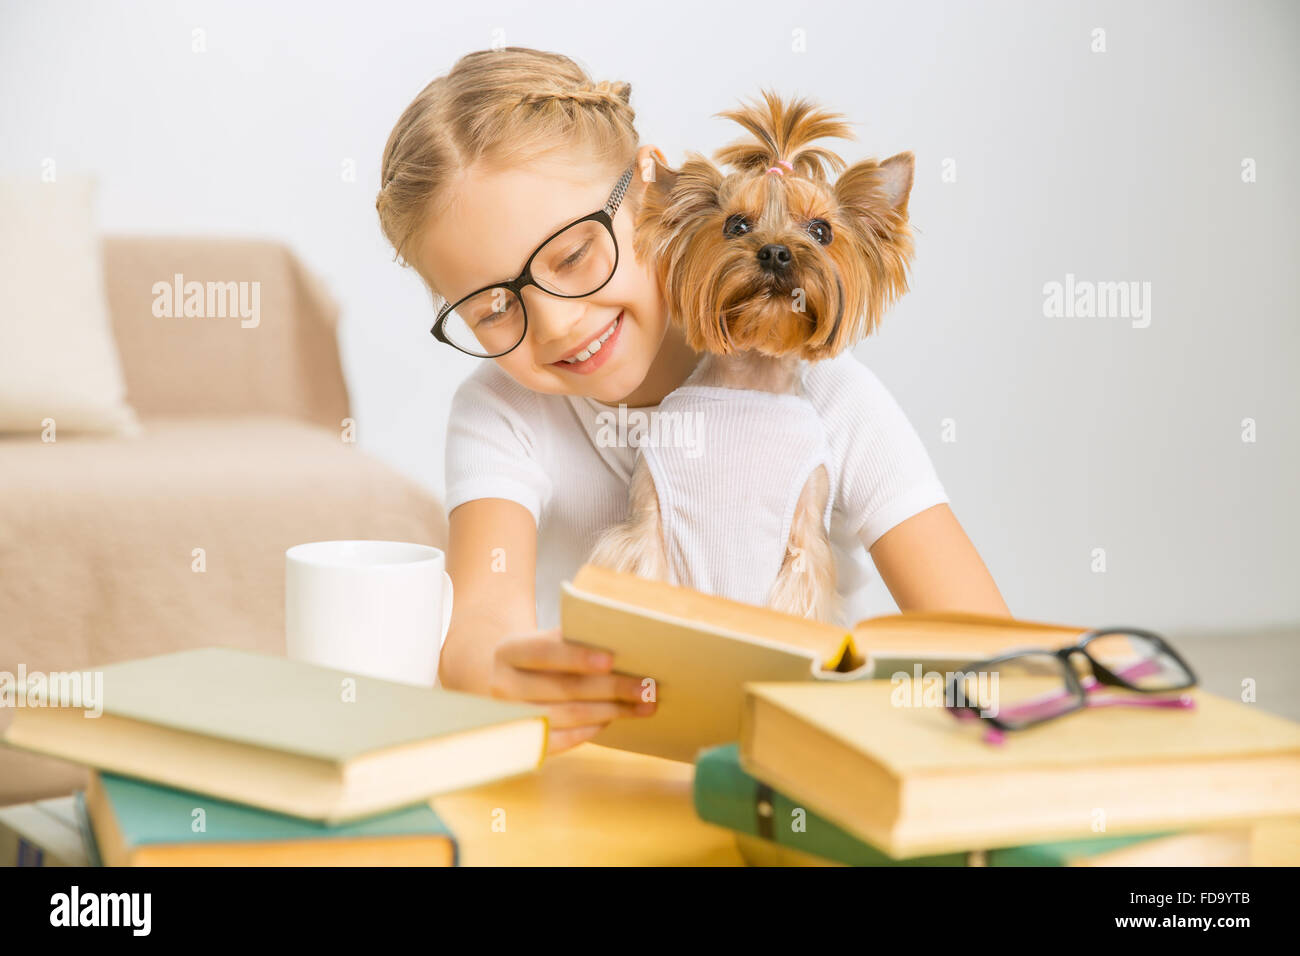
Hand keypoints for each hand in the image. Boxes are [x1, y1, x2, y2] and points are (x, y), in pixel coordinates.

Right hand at [489, 627, 655, 753]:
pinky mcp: (523, 742)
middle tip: (647, 688)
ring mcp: (510, 718)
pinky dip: (591, 729)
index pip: (545, 653)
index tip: (611, 660)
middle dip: (611, 688)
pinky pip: (563, 740)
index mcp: (508, 652)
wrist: (502, 681)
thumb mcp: (542, 640)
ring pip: (569, 716)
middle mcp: (502, 686)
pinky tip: (614, 719)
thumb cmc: (537, 657)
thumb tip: (623, 645)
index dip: (577, 657)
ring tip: (643, 706)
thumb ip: (570, 641)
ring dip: (611, 711)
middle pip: (564, 688)